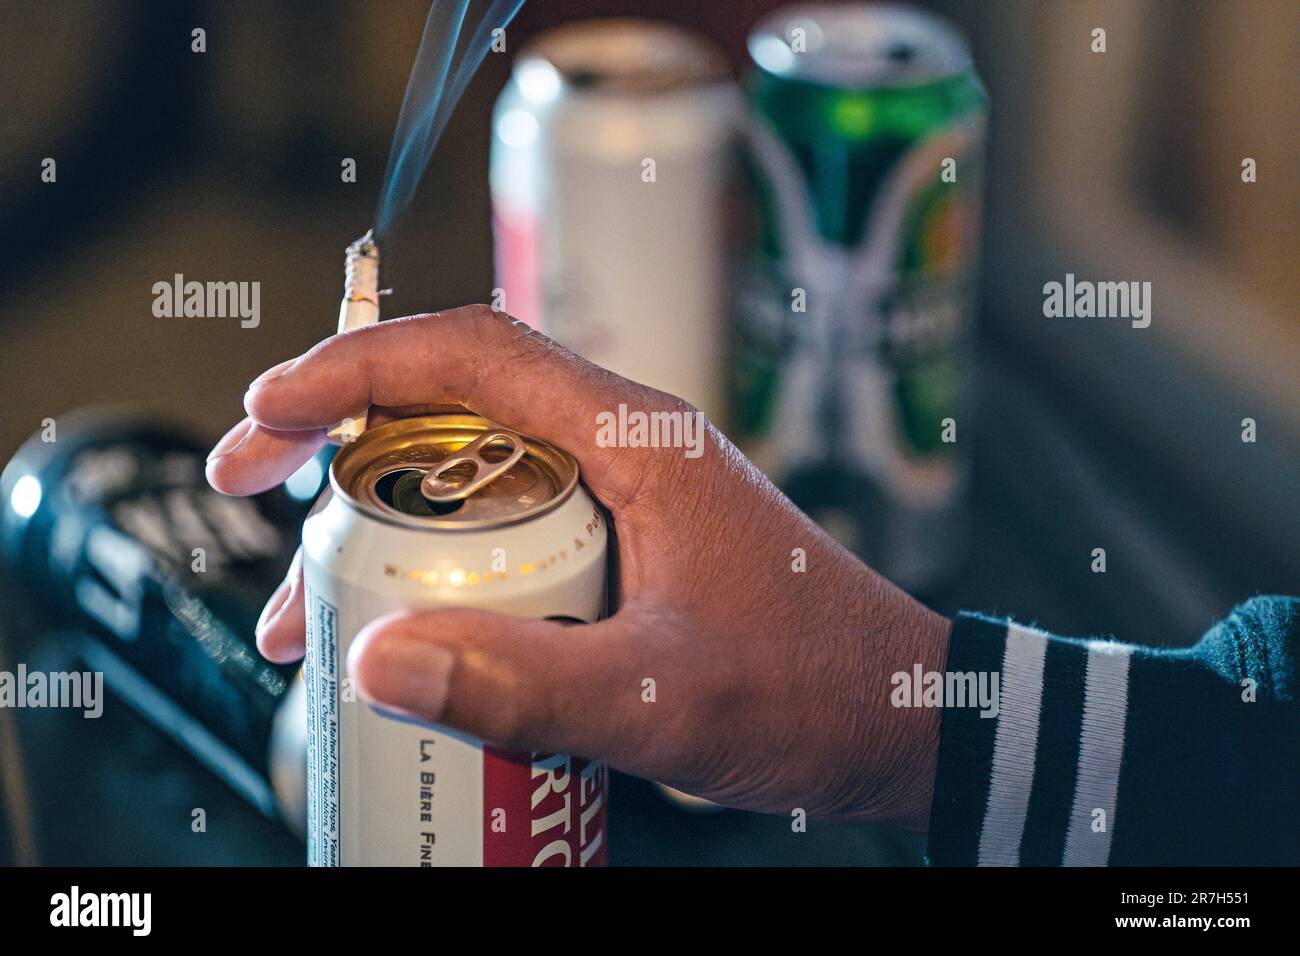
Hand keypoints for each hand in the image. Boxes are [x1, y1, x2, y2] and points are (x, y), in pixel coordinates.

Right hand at [207, 306, 950, 829]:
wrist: (903, 715)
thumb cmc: (812, 690)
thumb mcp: (664, 694)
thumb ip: (525, 684)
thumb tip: (374, 661)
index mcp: (635, 441)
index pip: (473, 354)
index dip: (355, 366)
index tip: (266, 413)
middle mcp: (624, 447)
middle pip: (455, 406)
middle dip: (340, 442)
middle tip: (252, 494)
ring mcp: (625, 494)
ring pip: (475, 474)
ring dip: (383, 520)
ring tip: (308, 609)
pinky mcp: (628, 543)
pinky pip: (511, 528)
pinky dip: (442, 563)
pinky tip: (406, 630)